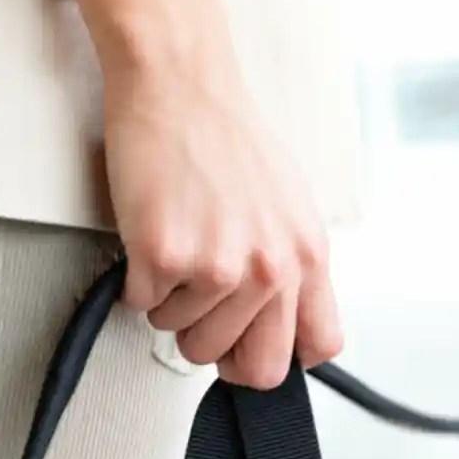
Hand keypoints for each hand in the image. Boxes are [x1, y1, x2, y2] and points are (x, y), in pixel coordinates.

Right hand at [103, 53, 342, 388]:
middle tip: (203, 318)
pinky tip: (151, 237)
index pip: (319, 346)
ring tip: (178, 253)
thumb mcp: (291, 208)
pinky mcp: (167, 256)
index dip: (283, 356)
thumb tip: (279, 320)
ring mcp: (221, 266)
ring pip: (190, 340)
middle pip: (257, 368)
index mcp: (310, 256)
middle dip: (224, 352)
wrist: (183, 89)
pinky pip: (144, 306)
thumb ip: (291, 266)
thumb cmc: (230, 142)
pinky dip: (138, 282)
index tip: (256, 347)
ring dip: (174, 307)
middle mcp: (273, 268)